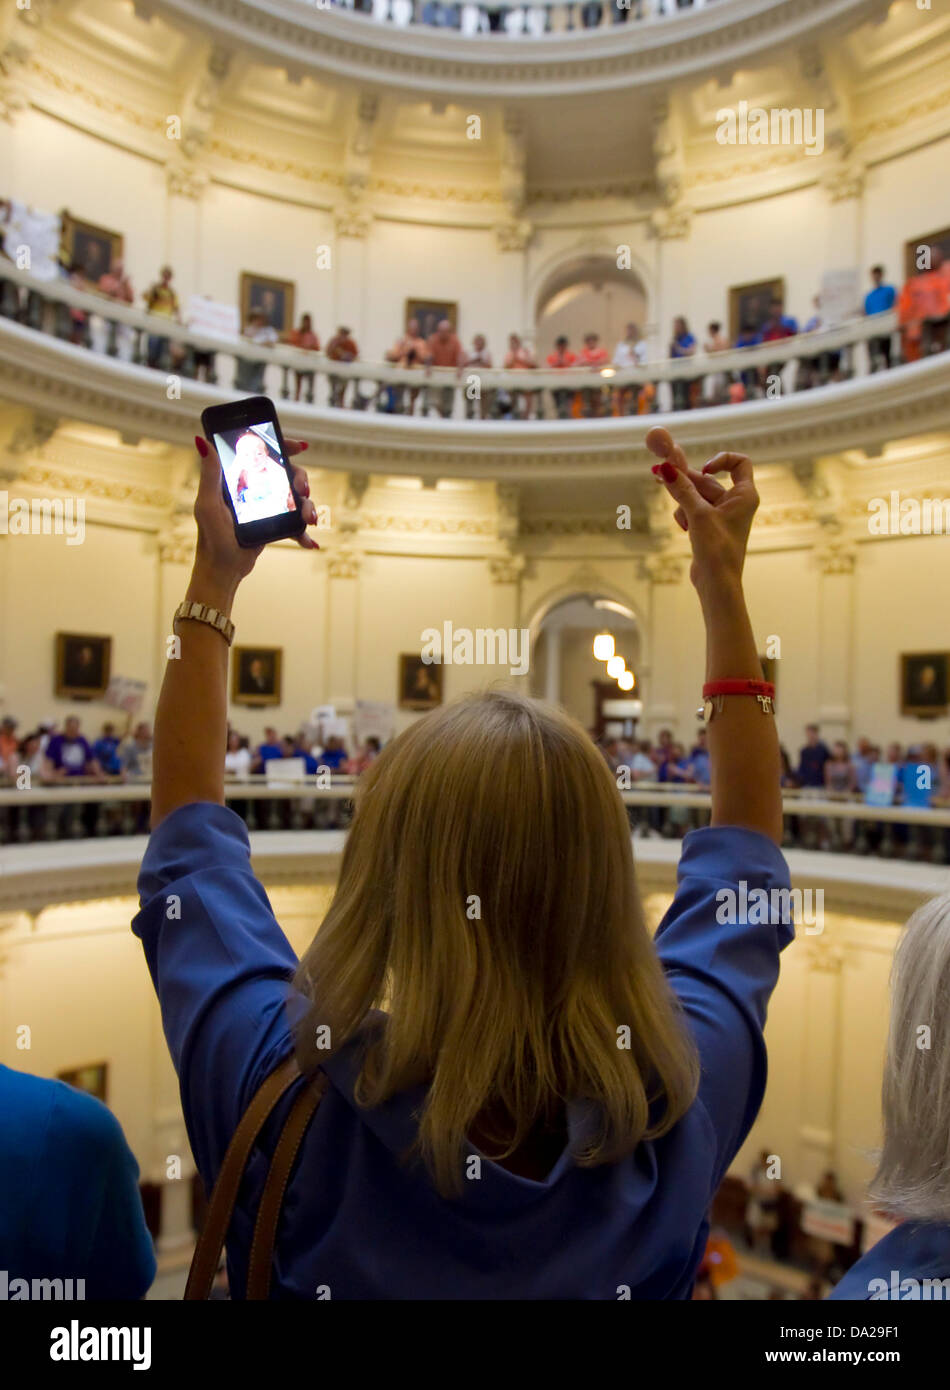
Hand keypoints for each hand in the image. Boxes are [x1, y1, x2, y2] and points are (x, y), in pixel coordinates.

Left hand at [191, 434, 319, 603]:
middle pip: (285, 474)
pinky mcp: (273, 526)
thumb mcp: (208, 504)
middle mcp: (253, 489)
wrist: (223, 571)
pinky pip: (293, 525)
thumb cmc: (211, 538)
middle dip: (300, 479)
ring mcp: (266, 507)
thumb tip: (202, 441)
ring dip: (308, 507)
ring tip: (309, 520)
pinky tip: (311, 543)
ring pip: (294, 498)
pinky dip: (304, 533)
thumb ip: (210, 474)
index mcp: (238, 479)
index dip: (282, 446)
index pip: (262, 454)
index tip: (299, 447)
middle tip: (303, 490)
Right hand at [645, 425, 758, 594]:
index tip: (703, 468)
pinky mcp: (708, 527)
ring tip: (678, 515)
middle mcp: (735, 502)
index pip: (739, 463)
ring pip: (696, 495)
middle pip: (707, 480)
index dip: (721, 460)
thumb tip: (666, 467)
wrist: (717, 584)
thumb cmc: (718, 551)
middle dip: (685, 480)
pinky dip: (685, 514)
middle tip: (659, 471)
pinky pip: (693, 510)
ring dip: (683, 501)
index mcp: (744, 495)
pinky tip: (683, 527)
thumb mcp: (698, 515)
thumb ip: (682, 489)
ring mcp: (721, 515)